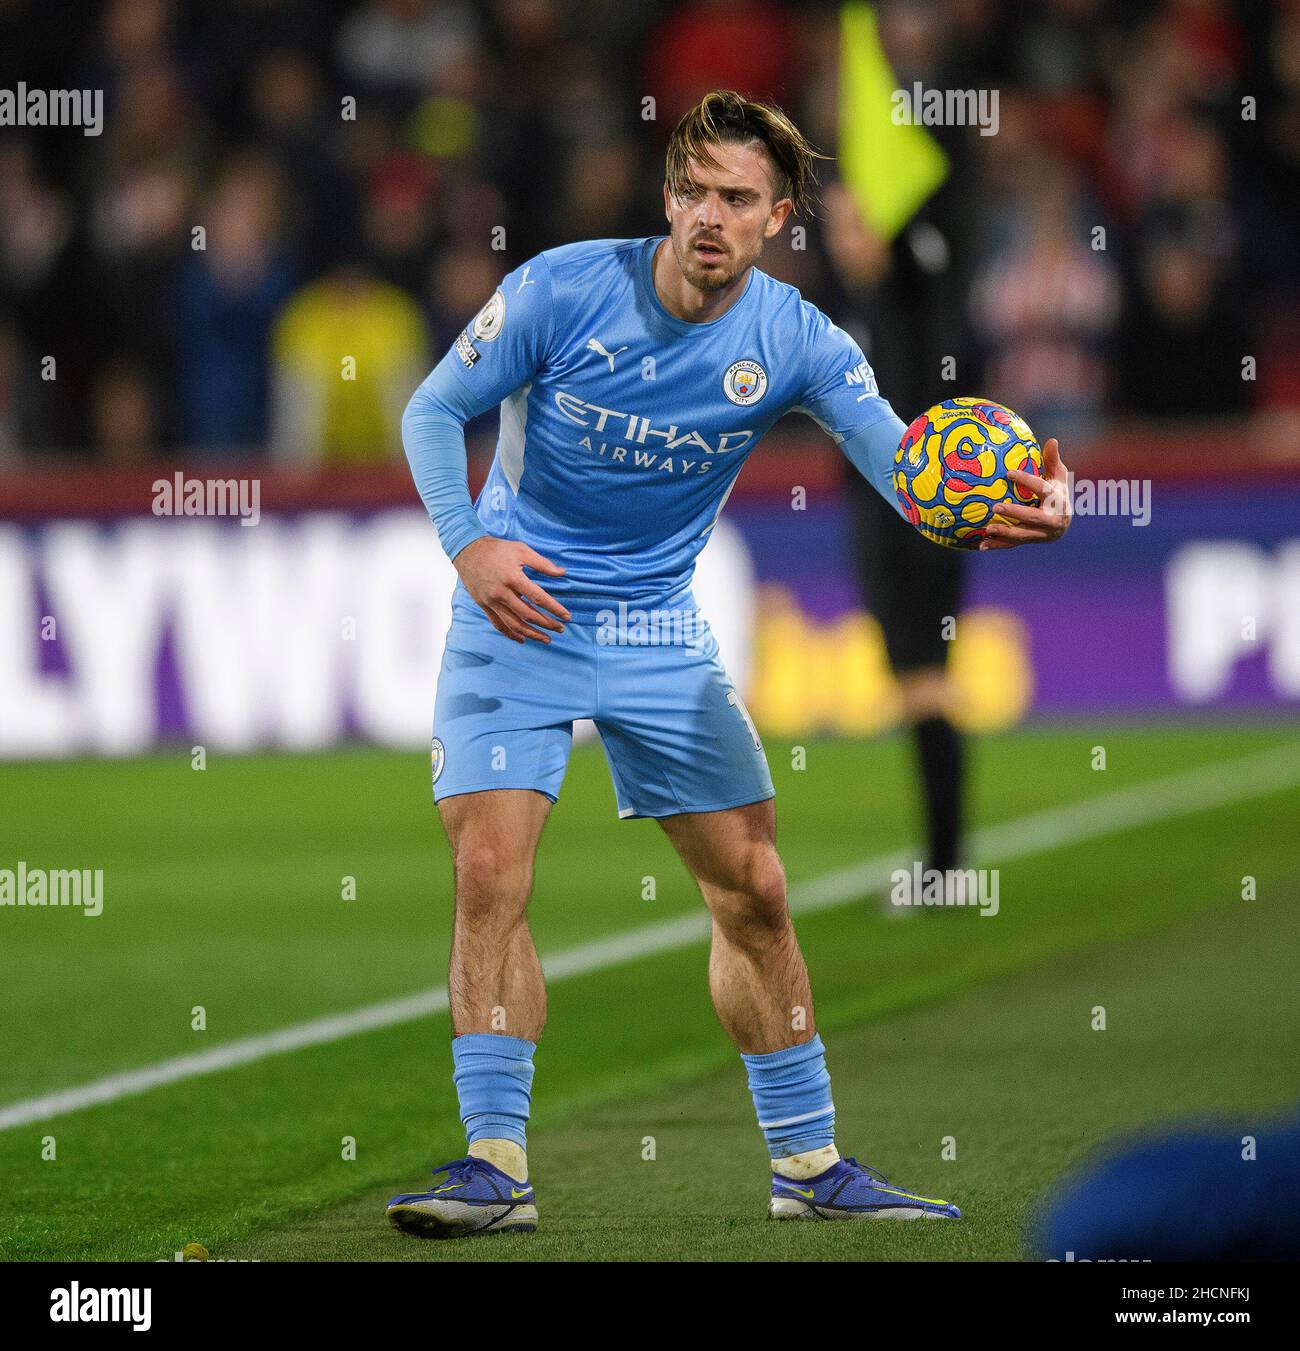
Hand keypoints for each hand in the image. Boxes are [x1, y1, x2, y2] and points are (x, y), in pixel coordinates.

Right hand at [454, 537, 570, 642]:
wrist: (468, 551)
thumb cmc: (497, 549)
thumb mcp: (522, 550)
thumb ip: (543, 564)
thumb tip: (562, 573)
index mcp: (513, 578)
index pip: (538, 598)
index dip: (554, 609)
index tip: (566, 617)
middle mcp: (502, 593)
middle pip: (528, 614)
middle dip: (547, 624)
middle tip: (561, 629)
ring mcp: (491, 601)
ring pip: (514, 624)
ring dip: (532, 634)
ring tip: (546, 639)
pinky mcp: (484, 605)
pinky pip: (498, 624)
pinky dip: (510, 634)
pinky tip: (522, 639)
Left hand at [981, 437, 1071, 549]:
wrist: (1063, 524)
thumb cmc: (1057, 492)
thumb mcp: (1058, 476)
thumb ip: (1052, 460)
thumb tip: (1052, 440)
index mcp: (1058, 500)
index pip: (1042, 489)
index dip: (1026, 480)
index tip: (1009, 473)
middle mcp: (1052, 519)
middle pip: (1033, 517)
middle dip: (1015, 513)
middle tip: (996, 507)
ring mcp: (1042, 534)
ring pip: (1023, 534)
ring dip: (1005, 533)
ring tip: (987, 529)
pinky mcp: (1031, 541)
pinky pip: (1013, 544)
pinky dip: (998, 545)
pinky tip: (982, 545)